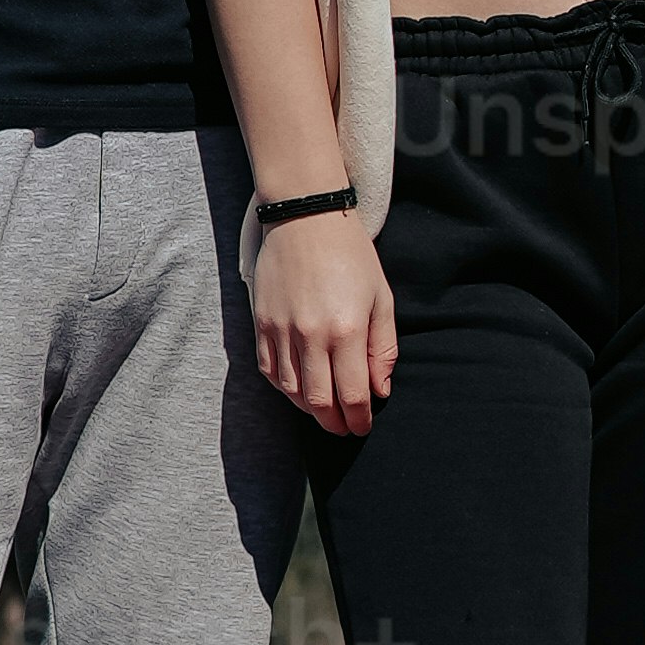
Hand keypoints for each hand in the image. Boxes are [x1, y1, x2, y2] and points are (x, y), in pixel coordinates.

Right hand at [250, 203, 398, 435]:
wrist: (305, 217)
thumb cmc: (351, 255)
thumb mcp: (381, 298)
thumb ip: (383, 348)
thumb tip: (380, 390)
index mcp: (347, 329)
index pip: (353, 394)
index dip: (359, 419)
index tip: (363, 426)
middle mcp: (312, 335)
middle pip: (320, 401)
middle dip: (334, 423)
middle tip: (344, 428)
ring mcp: (282, 330)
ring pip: (292, 391)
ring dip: (309, 409)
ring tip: (324, 411)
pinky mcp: (261, 323)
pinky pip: (269, 370)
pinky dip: (284, 388)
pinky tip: (298, 390)